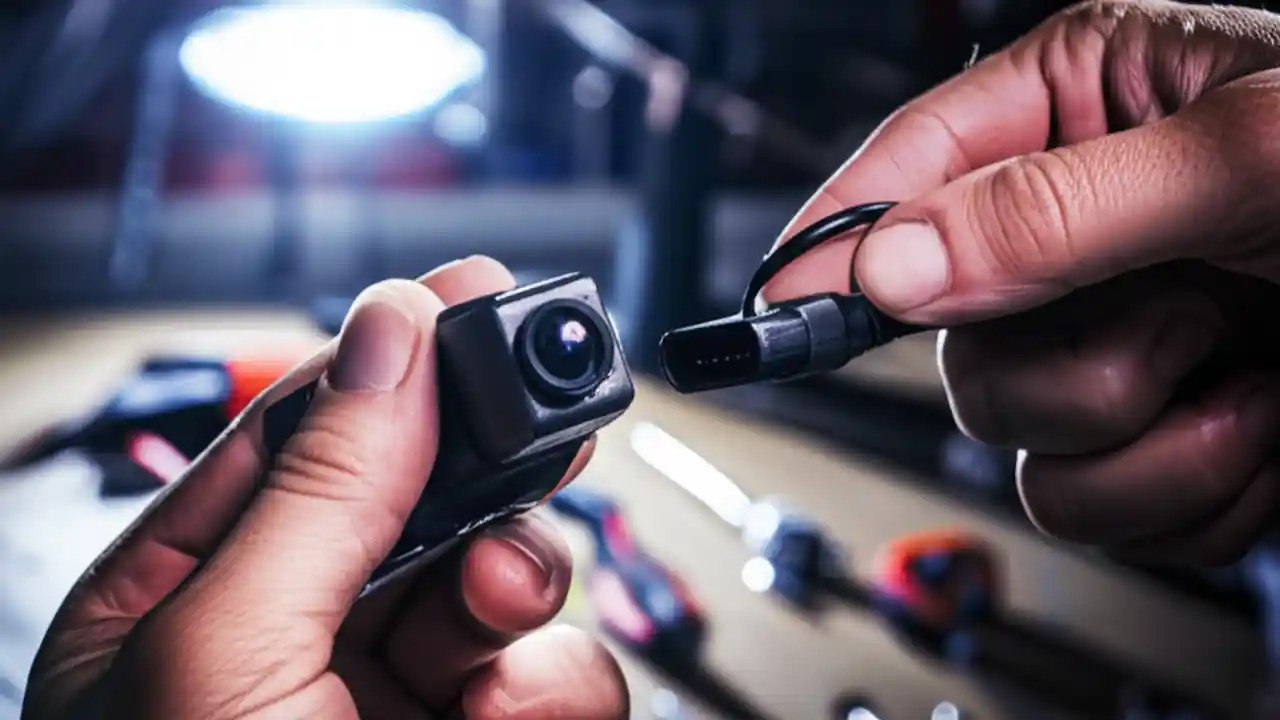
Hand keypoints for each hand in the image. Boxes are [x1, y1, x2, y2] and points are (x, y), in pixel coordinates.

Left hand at [23, 257, 627, 718]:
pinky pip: (551, 677)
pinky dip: (548, 687)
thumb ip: (319, 492)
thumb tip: (388, 336)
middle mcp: (294, 643)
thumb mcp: (226, 663)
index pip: (297, 435)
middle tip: (534, 422)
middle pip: (412, 494)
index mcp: (185, 602)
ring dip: (512, 590)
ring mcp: (395, 700)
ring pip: (500, 581)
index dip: (384, 355)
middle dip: (475, 469)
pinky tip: (502, 715)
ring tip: (484, 625)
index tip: (463, 293)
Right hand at [769, 1, 1279, 563]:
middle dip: (1077, 366)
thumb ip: (1057, 206)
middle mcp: (1075, 227)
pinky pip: (1102, 506)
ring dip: (1148, 438)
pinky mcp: (1156, 428)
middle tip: (1182, 320)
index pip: (905, 172)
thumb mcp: (1250, 156)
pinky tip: (1265, 421)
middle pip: (956, 344)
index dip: (840, 242)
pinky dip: (1197, 491)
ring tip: (1249, 368)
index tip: (789, 308)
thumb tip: (897, 259)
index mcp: (1077, 108)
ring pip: (1022, 445)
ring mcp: (1114, 333)